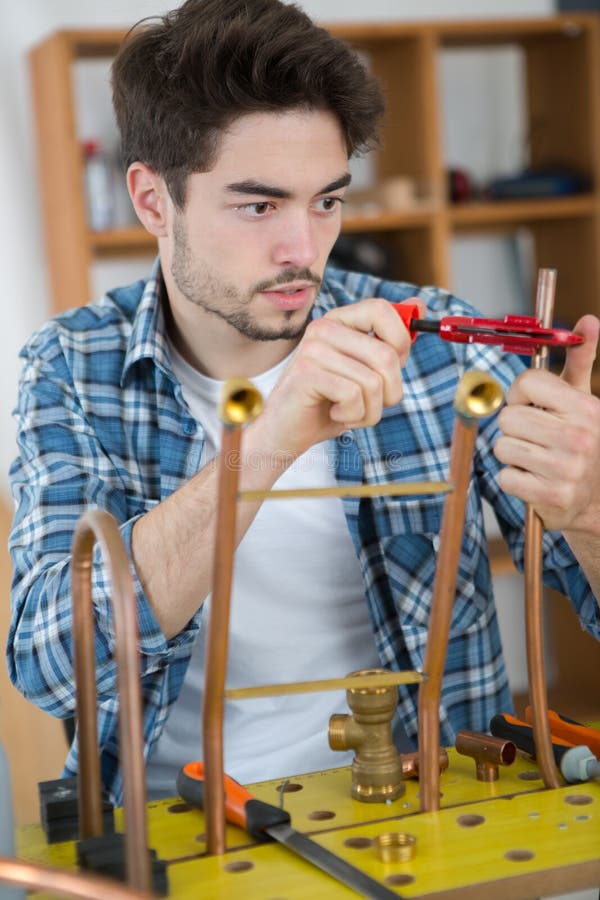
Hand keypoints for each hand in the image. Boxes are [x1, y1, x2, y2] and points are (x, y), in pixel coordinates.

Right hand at [245, 297, 419, 460]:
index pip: (382, 309)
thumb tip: (420, 306)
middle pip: (386, 355)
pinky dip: (353, 416)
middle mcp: (323, 328)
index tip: (395, 366)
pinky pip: (354, 396)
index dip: (401, 340)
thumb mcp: (366, 372)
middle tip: (371, 404)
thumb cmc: (329, 403)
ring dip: (370, 410)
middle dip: (391, 391)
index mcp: (339, 321)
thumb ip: (390, 342)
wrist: (287, 433)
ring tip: (349, 412)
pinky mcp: (306, 374)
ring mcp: (312, 349)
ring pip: (373, 382)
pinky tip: (335, 414)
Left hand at [495, 314, 599, 532]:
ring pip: (502, 447)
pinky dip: (514, 479)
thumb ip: (580, 361)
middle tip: (534, 436)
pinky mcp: (550, 497)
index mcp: (586, 408)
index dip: (521, 394)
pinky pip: (505, 477)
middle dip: (515, 427)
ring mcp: (565, 470)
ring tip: (536, 458)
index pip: (527, 382)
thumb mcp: (585, 401)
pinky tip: (535, 479)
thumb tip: (588, 320)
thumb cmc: (585, 442)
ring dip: (513, 453)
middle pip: (508, 417)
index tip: (532, 406)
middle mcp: (578, 437)